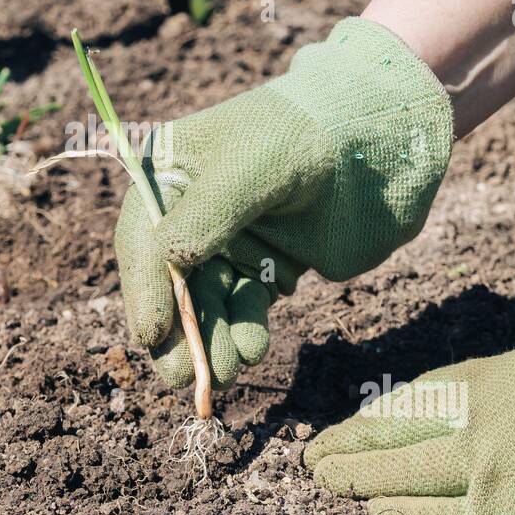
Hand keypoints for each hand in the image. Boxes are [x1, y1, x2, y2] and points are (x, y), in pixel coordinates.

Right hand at [114, 18, 452, 389]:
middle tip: (182, 379)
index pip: (141, 240)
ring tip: (230, 370)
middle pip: (168, 282)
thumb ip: (204, 216)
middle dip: (177, 332)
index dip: (144, 290)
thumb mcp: (247, 168)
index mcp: (166, 176)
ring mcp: (226, 242)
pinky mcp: (263, 264)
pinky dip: (244, 331)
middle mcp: (187, 212)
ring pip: (206, 304)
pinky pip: (243, 307)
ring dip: (211, 340)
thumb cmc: (301, 136)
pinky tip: (254, 348)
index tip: (152, 337)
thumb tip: (168, 263)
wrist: (373, 137)